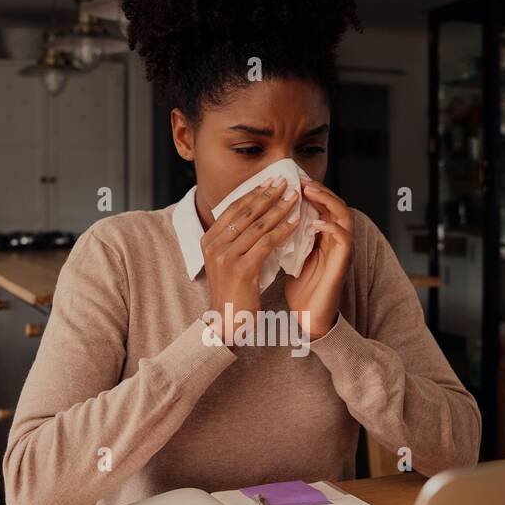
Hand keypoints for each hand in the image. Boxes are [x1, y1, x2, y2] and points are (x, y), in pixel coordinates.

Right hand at [200, 176, 301, 342]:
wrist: (227, 322)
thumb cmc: (233, 292)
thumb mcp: (228, 261)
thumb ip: (236, 239)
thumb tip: (257, 214)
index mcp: (209, 240)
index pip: (234, 209)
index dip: (253, 193)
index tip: (270, 181)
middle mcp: (214, 245)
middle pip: (246, 213)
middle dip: (268, 195)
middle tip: (286, 182)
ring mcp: (226, 257)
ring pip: (258, 225)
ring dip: (279, 209)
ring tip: (294, 197)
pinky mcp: (241, 269)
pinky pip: (266, 243)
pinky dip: (283, 230)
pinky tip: (296, 222)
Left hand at [285, 179, 354, 339]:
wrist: (310, 316)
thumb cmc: (301, 287)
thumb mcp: (290, 255)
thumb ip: (286, 236)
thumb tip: (265, 218)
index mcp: (323, 235)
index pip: (320, 204)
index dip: (308, 189)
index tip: (290, 179)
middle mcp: (335, 238)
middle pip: (334, 203)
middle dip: (318, 189)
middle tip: (299, 179)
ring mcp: (341, 249)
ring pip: (344, 215)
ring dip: (327, 201)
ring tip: (309, 192)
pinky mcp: (343, 263)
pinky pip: (344, 238)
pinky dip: (331, 227)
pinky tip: (316, 223)